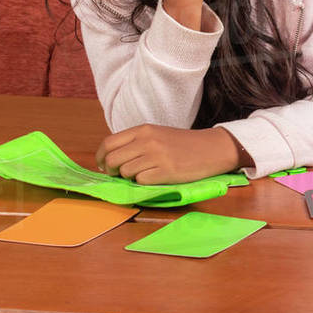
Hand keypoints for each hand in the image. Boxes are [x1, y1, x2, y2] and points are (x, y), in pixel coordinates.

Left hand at [96, 125, 243, 184]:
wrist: (211, 148)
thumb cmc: (183, 144)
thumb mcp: (157, 134)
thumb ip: (135, 142)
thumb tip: (109, 160)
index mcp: (143, 130)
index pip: (108, 143)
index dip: (101, 157)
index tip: (103, 165)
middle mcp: (147, 141)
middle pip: (111, 160)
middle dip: (112, 171)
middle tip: (122, 174)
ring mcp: (156, 156)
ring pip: (125, 172)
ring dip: (130, 177)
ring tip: (145, 173)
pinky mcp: (165, 172)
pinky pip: (140, 182)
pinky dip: (144, 183)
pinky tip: (156, 177)